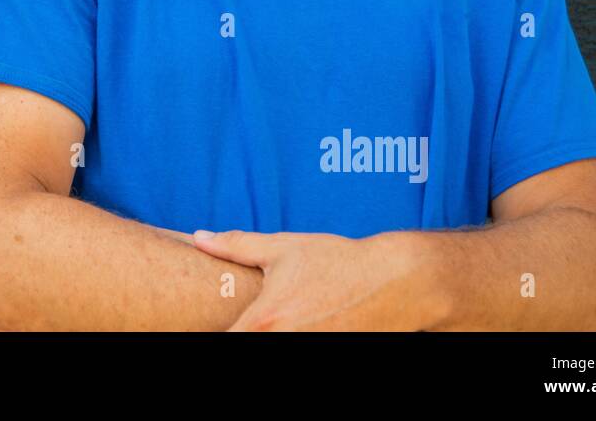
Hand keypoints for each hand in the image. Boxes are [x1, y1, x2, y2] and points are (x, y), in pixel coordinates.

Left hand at [190, 229, 439, 330]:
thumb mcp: (283, 248)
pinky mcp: (329, 357)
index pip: (223, 341)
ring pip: (274, 354)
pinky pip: (302, 354)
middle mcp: (284, 344)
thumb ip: (235, 246)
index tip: (218, 323)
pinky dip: (296, 341)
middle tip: (249, 321)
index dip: (213, 332)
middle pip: (245, 348)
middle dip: (242, 334)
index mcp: (265, 321)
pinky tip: (303, 325)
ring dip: (273, 337)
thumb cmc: (337, 261)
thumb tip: (200, 238)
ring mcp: (310, 353)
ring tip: (284, 320)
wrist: (396, 282)